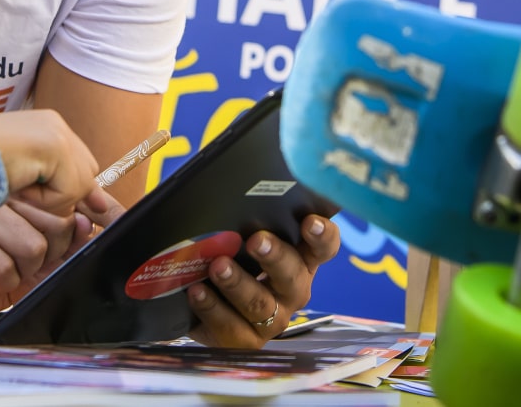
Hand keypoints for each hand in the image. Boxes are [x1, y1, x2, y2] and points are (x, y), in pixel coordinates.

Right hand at [0, 109, 98, 214]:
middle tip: (32, 195)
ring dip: (48, 198)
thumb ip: (50, 182)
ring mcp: (56, 132)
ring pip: (79, 185)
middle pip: (87, 173)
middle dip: (68, 194)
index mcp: (43, 126)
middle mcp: (53, 124)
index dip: (78, 187)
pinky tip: (18, 184)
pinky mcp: (55, 146)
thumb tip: (96, 202)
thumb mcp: (18, 176)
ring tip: (17, 185)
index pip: (80, 162)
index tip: (93, 208)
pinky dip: (42, 199)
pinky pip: (67, 191)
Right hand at [0, 197, 97, 325]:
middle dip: (43, 259)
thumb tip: (87, 225)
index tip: (38, 252)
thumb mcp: (45, 256)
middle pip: (55, 227)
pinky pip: (4, 267)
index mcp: (20, 190)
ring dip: (21, 272)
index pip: (66, 211)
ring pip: (32, 247)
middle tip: (17, 263)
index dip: (61, 243)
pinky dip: (1, 283)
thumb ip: (70, 239)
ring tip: (1, 269)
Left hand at [184, 214, 341, 347]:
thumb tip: (229, 181)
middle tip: (256, 240)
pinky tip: (197, 291)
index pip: (323, 246)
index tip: (309, 222)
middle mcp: (293, 290)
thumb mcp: (241, 232)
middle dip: (275, 256)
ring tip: (218, 266)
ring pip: (259, 303)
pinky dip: (212, 307)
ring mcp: (273, 318)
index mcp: (301, 258)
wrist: (203, 300)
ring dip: (238, 283)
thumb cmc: (230, 254)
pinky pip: (230, 327)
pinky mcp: (246, 340)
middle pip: (292, 275)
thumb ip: (246, 213)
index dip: (321, 235)